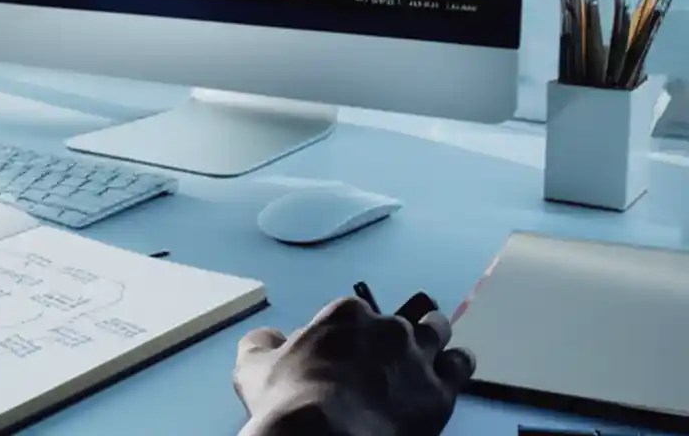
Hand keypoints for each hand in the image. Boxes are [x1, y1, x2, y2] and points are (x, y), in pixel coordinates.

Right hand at [233, 297, 475, 435]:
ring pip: (436, 332)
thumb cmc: (287, 401)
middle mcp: (386, 326)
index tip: (344, 355)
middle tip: (386, 357)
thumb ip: (262, 344)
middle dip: (395, 335)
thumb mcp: (254, 366)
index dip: (350, 335)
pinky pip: (460, 365)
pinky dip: (454, 367)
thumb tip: (268, 338)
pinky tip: (448, 373)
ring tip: (426, 355)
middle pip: (401, 319)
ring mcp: (416, 356)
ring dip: (432, 340)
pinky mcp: (440, 389)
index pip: (354, 313)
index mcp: (344, 315)